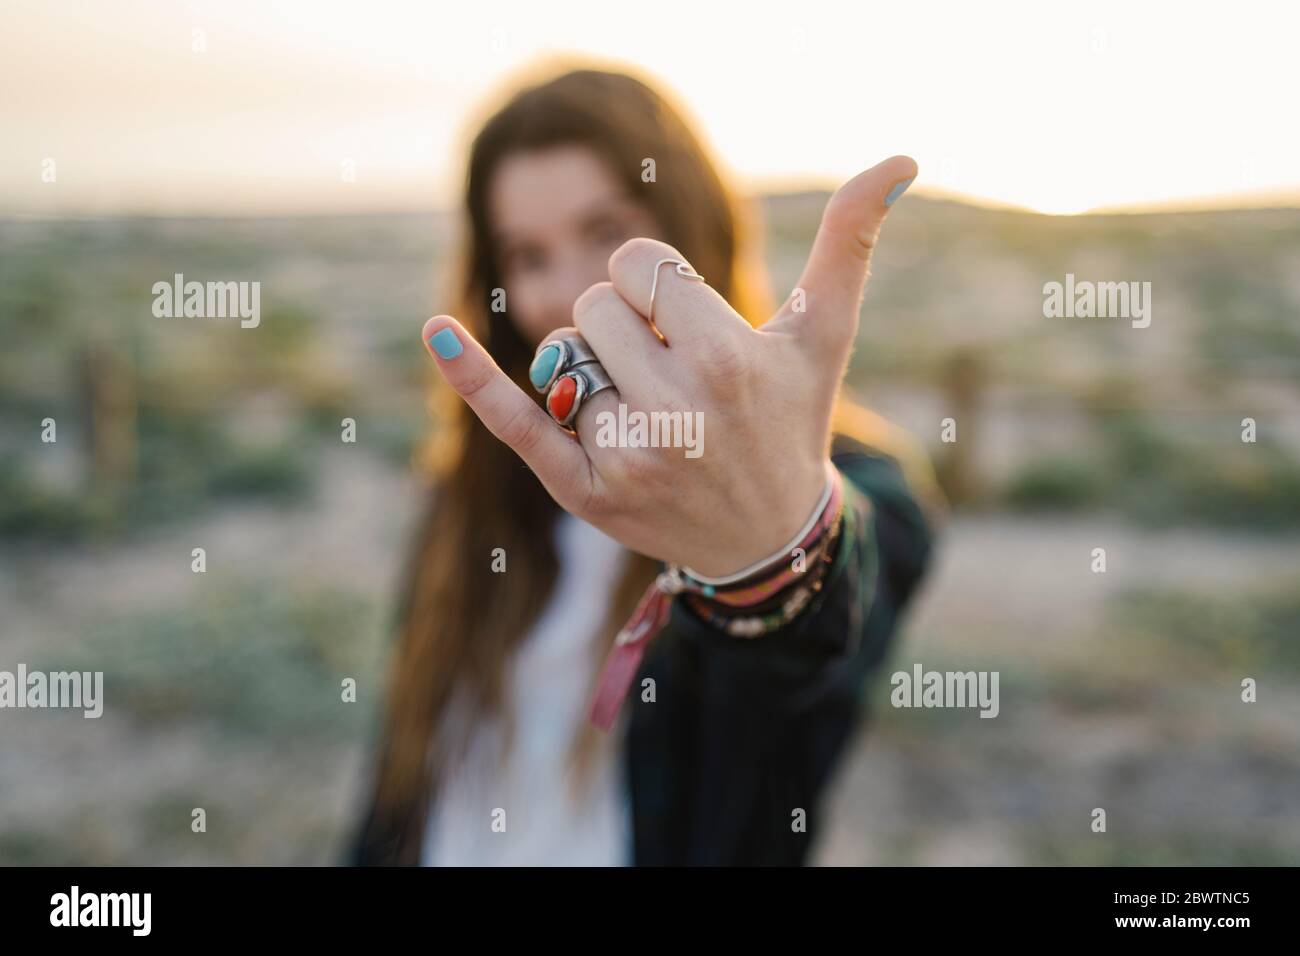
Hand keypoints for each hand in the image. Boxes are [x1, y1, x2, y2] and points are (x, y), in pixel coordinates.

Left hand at [421, 156, 916, 577]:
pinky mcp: (583, 490)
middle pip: (593, 303)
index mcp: (725, 357)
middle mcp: (674, 409)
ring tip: (651, 416)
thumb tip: (901, 157)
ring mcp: (624, 455)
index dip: (658, 287)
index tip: (689, 329)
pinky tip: (435, 332)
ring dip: (597, 369)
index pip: (637, 264)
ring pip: (564, 353)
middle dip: (626, 325)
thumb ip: (850, 243)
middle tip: (674, 379)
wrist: (765, 537)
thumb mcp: (822, 334)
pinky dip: (472, 377)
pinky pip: (516, 420)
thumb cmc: (790, 419)